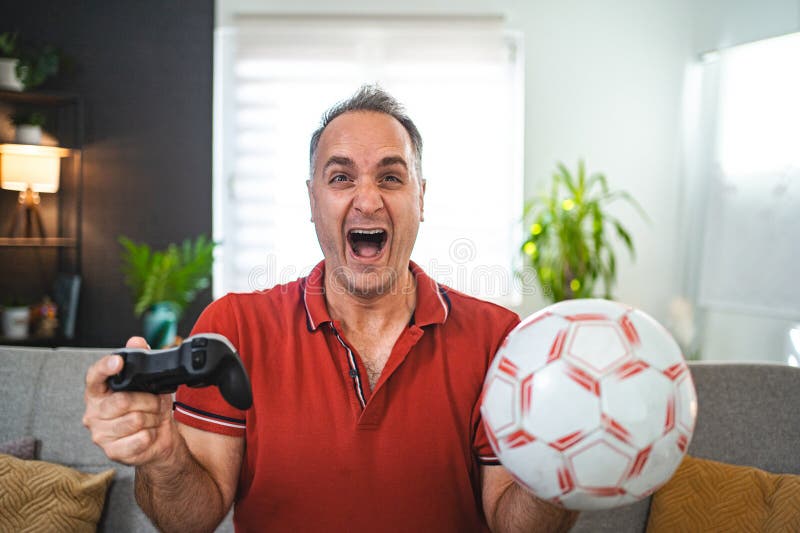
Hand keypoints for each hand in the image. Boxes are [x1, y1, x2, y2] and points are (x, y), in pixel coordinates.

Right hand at [83, 336, 177, 465]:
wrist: (157, 440)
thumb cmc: (148, 408)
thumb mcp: (148, 383)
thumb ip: (141, 361)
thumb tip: (136, 341)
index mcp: (98, 392)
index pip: (94, 377)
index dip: (105, 368)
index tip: (117, 361)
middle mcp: (93, 413)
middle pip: (123, 401)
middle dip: (148, 401)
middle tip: (155, 403)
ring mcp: (100, 434)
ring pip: (135, 420)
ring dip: (153, 418)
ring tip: (153, 418)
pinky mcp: (112, 451)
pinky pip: (141, 438)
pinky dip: (153, 434)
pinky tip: (150, 433)